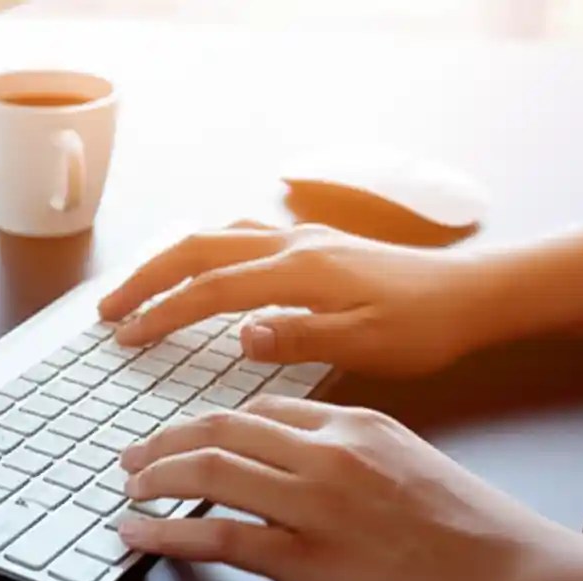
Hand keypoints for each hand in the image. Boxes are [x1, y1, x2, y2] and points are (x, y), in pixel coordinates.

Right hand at [98, 221, 495, 375]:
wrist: (474, 296)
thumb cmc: (423, 328)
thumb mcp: (366, 345)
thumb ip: (299, 338)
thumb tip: (238, 334)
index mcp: (299, 272)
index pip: (210, 290)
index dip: (162, 313)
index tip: (125, 336)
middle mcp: (292, 245)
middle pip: (197, 248)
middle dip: (146, 278)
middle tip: (108, 309)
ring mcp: (301, 238)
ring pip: (215, 235)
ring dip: (170, 260)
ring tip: (139, 288)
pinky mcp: (312, 243)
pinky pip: (240, 234)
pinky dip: (205, 248)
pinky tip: (201, 264)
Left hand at [116, 396, 571, 580]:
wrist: (510, 575)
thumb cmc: (469, 525)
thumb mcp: (406, 458)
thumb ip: (350, 448)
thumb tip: (300, 455)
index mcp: (350, 422)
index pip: (258, 408)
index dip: (209, 422)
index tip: (186, 434)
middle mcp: (324, 452)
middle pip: (221, 429)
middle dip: (165, 440)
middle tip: (133, 455)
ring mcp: (312, 504)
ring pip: (210, 471)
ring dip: (156, 477)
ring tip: (130, 488)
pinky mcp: (306, 558)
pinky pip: (219, 537)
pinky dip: (167, 533)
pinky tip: (139, 534)